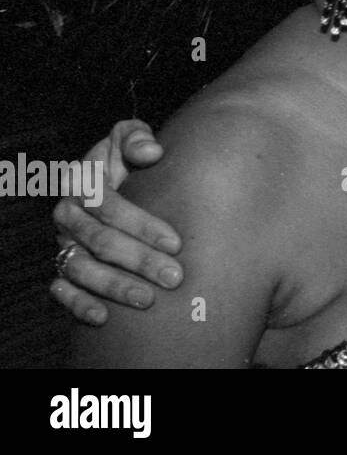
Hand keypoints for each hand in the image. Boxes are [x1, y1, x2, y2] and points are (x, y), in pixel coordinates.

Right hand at [49, 119, 180, 323]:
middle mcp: (68, 215)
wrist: (116, 174)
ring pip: (82, 269)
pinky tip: (103, 317)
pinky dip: (78, 305)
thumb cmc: (129, 156)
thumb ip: (138, 139)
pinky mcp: (63, 266)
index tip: (176, 242)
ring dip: (114, 287)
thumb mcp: (131, 137)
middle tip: (174, 277)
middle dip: (139, 261)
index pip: (108, 206)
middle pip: (99, 241)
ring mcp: (64, 243)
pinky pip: (63, 289)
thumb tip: (151, 152)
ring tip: (149, 300)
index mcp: (81, 182)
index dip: (141, 225)